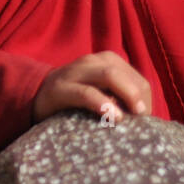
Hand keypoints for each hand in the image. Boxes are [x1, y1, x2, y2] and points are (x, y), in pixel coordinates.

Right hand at [32, 51, 152, 123]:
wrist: (37, 95)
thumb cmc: (77, 100)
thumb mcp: (101, 93)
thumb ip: (120, 98)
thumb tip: (146, 118)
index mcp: (107, 61)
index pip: (137, 79)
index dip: (145, 100)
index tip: (144, 122)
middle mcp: (92, 61)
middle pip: (123, 74)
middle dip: (136, 96)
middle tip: (142, 118)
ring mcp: (75, 72)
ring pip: (108, 75)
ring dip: (124, 95)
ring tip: (128, 117)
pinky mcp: (60, 88)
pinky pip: (85, 93)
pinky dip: (102, 104)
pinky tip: (111, 116)